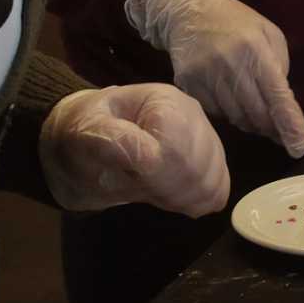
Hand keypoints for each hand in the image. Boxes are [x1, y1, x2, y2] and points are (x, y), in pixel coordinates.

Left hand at [41, 84, 230, 214]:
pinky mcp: (212, 162)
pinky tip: (171, 195)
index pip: (177, 146)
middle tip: (139, 184)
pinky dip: (195, 201)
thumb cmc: (88, 133)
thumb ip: (114, 140)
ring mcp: (207, 139)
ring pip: (210, 182)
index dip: (156, 173)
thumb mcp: (85, 132)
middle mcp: (194, 115)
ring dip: (178, 196)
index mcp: (165, 101)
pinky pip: (219, 191)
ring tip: (152, 187)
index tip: (133, 177)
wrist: (93, 142)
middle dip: (166, 188)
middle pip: (198, 167)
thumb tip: (150, 157)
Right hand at [126, 0, 303, 156]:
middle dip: (271, 128)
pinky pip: (215, 113)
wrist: (188, 10)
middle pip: (256, 114)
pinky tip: (230, 100)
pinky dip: (228, 114)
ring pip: (236, 118)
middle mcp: (230, 63)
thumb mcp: (268, 33)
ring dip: (250, 123)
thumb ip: (279, 67)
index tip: (299, 148)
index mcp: (255, 48)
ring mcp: (205, 75)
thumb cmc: (235, 22)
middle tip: (278, 132)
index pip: (277, 96)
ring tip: (255, 114)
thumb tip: (281, 106)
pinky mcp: (188, 84)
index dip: (290, 125)